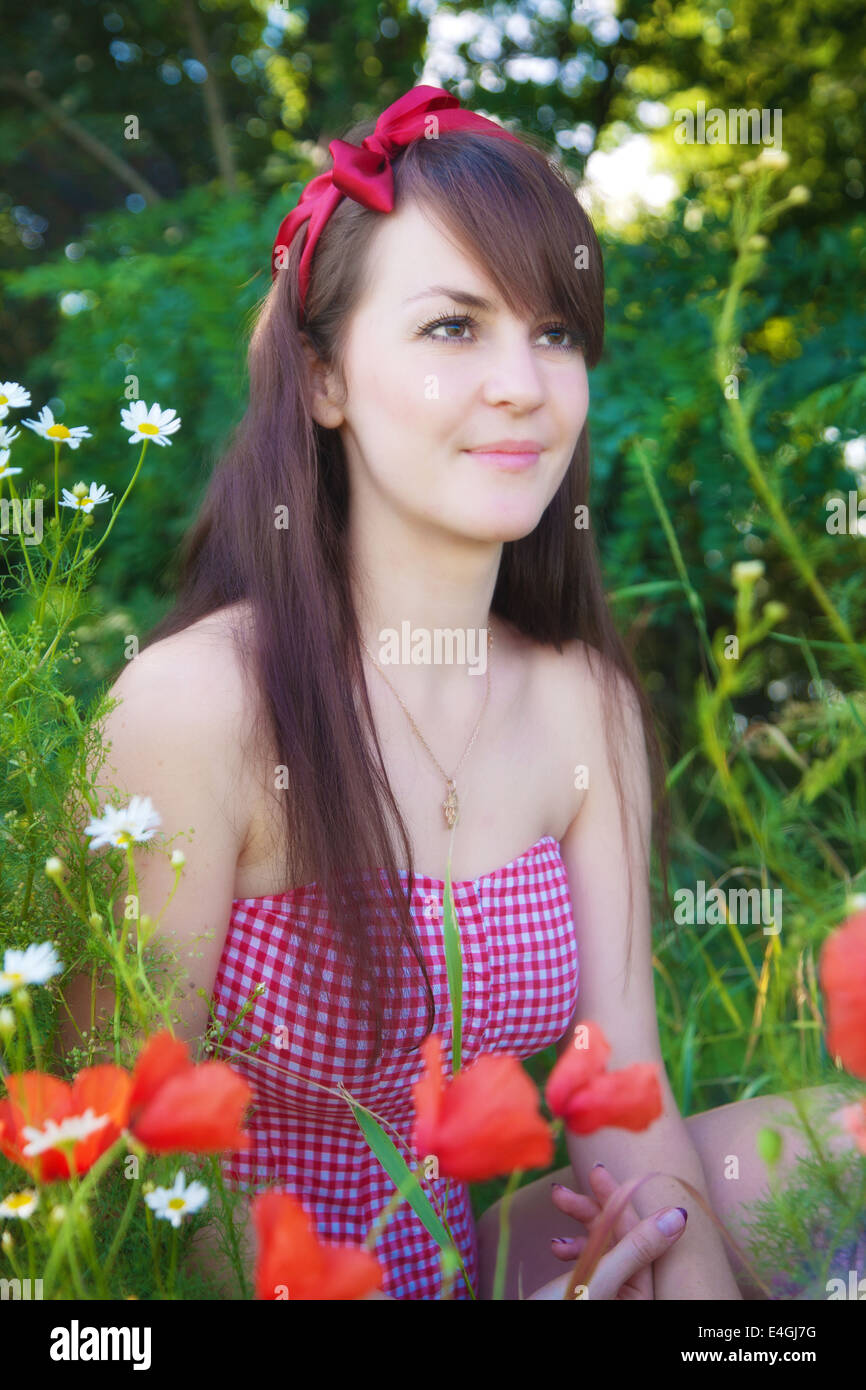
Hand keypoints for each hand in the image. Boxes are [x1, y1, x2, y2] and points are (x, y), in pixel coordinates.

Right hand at [527, 1164, 687, 1299]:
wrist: (514, 1337)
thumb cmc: (555, 1315)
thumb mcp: (596, 1281)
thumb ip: (636, 1247)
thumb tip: (679, 1215)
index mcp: (642, 1298)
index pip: (639, 1236)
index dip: (619, 1201)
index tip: (597, 1173)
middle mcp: (631, 1297)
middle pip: (621, 1238)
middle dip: (592, 1211)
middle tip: (560, 1194)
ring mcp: (612, 1295)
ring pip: (604, 1245)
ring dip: (578, 1226)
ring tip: (554, 1215)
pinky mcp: (592, 1292)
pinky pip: (591, 1260)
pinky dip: (573, 1249)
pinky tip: (555, 1248)